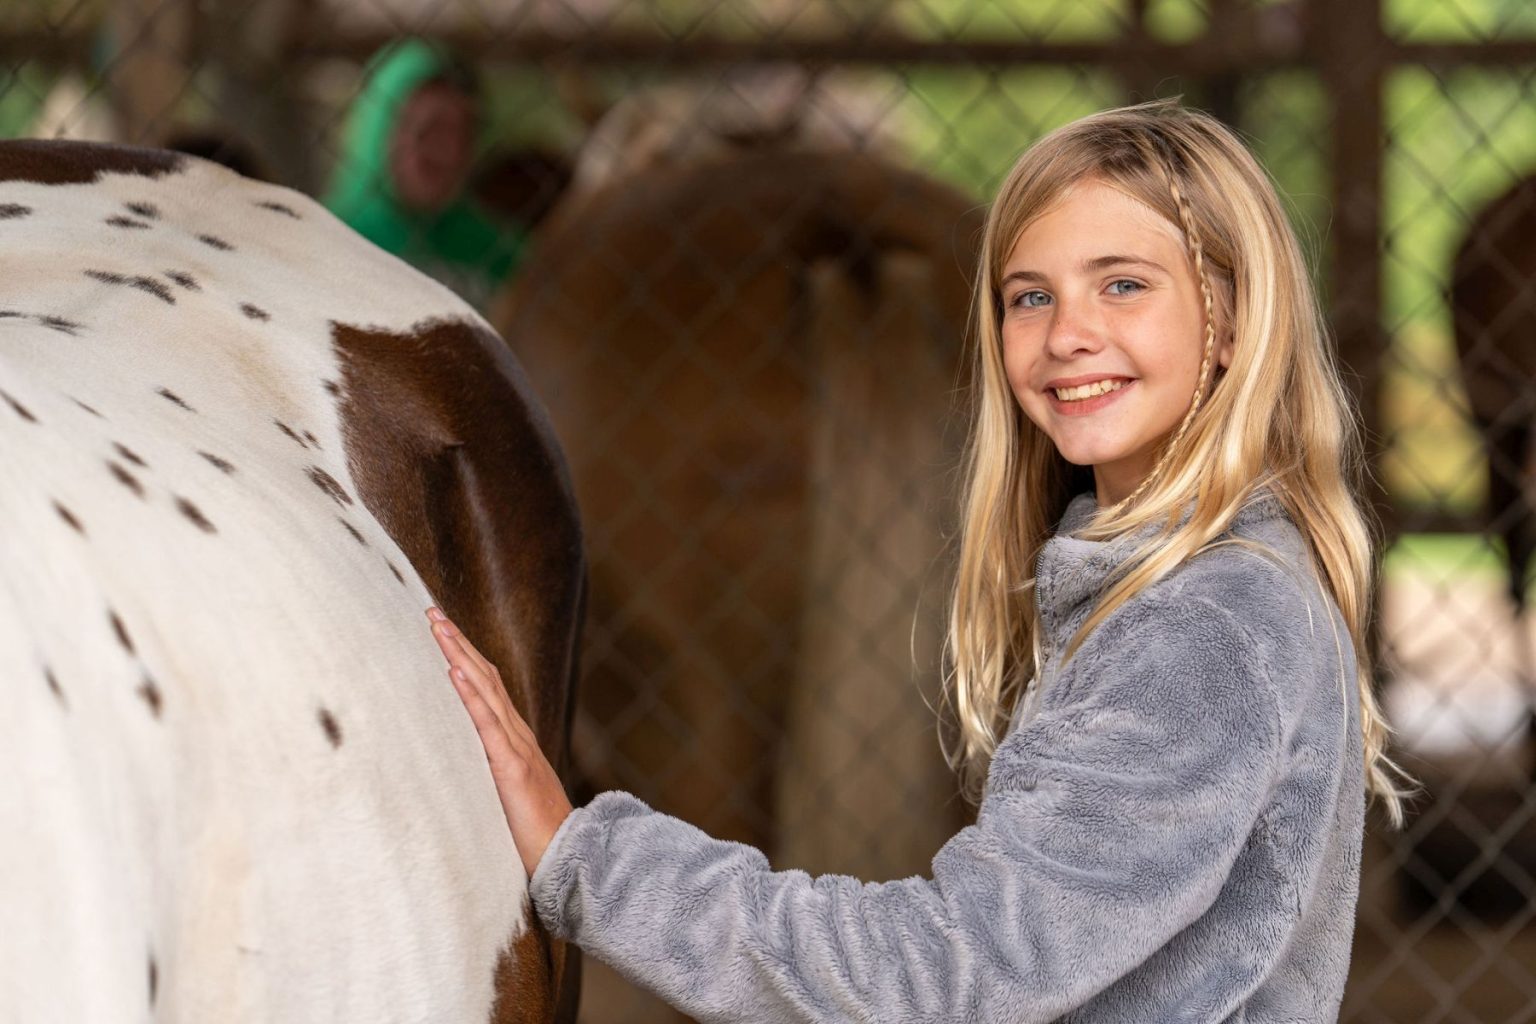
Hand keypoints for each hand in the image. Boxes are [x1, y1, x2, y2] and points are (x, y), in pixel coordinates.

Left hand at [427, 606, 572, 876]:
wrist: (569, 857)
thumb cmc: (537, 834)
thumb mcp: (507, 796)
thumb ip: (490, 776)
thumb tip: (459, 769)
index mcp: (513, 741)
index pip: (486, 689)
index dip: (465, 657)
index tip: (442, 631)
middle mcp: (516, 736)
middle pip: (485, 677)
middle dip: (458, 642)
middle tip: (432, 612)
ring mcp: (516, 748)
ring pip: (485, 690)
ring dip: (460, 654)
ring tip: (438, 627)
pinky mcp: (512, 767)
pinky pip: (488, 724)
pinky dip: (472, 694)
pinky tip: (456, 671)